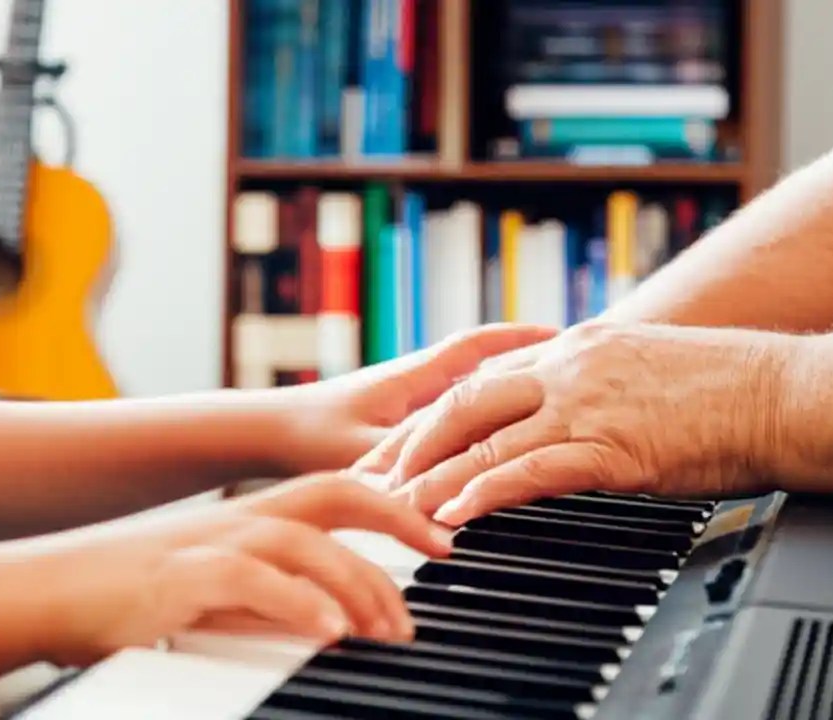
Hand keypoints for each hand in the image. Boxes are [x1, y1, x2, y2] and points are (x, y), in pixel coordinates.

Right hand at [40, 472, 453, 666]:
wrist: (45, 591)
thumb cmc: (127, 594)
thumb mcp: (213, 591)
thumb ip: (270, 596)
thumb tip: (330, 617)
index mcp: (249, 516)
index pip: (334, 492)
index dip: (393, 505)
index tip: (440, 536)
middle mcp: (236, 517)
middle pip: (332, 495)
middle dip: (397, 518)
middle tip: (444, 554)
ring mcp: (208, 541)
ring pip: (302, 541)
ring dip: (357, 581)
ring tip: (392, 626)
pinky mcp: (180, 575)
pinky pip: (251, 581)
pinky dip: (297, 603)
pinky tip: (330, 631)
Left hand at [276, 324, 556, 474]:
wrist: (263, 432)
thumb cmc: (306, 437)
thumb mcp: (358, 454)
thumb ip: (400, 472)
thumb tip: (438, 493)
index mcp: (412, 379)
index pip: (474, 347)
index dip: (516, 341)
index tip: (557, 335)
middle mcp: (413, 381)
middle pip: (479, 361)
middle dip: (521, 357)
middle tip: (568, 355)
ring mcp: (406, 397)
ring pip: (465, 384)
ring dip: (501, 380)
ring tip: (550, 386)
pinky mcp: (397, 417)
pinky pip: (449, 406)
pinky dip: (477, 407)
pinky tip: (500, 421)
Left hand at [386, 322, 794, 525]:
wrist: (779, 391)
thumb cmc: (722, 383)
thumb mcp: (639, 362)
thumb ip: (590, 376)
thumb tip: (565, 399)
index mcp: (570, 347)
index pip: (477, 380)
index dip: (431, 416)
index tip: (397, 445)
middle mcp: (565, 368)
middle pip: (461, 404)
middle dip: (410, 445)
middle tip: (373, 478)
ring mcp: (584, 405)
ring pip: (483, 439)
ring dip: (432, 477)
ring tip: (394, 506)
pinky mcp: (609, 446)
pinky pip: (531, 471)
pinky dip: (485, 493)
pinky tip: (455, 514)